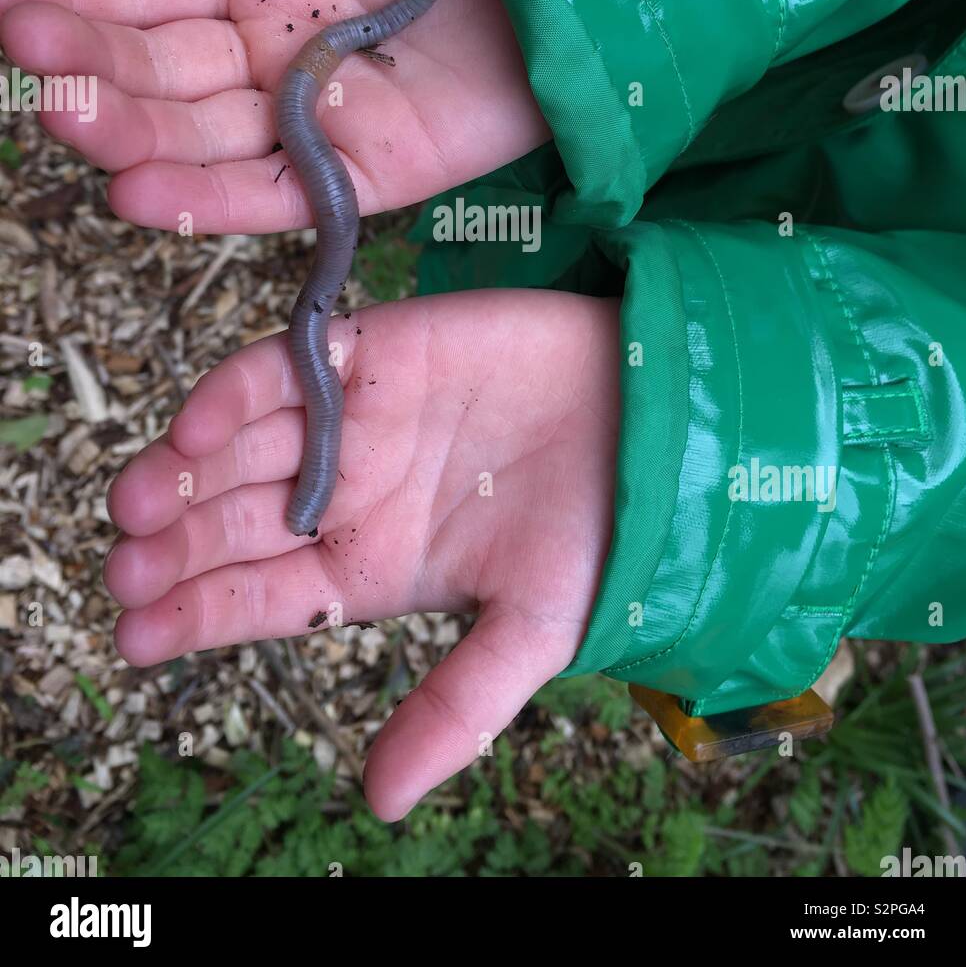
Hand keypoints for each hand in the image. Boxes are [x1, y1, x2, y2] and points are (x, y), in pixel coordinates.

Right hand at [0, 0, 549, 233]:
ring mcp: (316, 117)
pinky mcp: (368, 173)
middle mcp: (274, 50)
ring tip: (66, 118)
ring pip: (203, 137)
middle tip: (27, 53)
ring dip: (131, 134)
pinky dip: (211, 201)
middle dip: (92, 63)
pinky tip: (139, 193)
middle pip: (162, 69)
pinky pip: (277, 195)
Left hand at [104, 289, 618, 819]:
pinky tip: (198, 428)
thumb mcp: (532, 630)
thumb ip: (454, 707)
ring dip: (183, 472)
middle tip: (122, 568)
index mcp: (370, 566)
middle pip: (233, 522)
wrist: (656, 417)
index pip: (260, 598)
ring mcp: (352, 420)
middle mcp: (347, 494)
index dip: (195, 615)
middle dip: (173, 546)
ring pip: (242, 446)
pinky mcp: (373, 350)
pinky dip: (236, 393)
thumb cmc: (599, 526)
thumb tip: (380, 803)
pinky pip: (287, 366)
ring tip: (136, 504)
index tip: (134, 637)